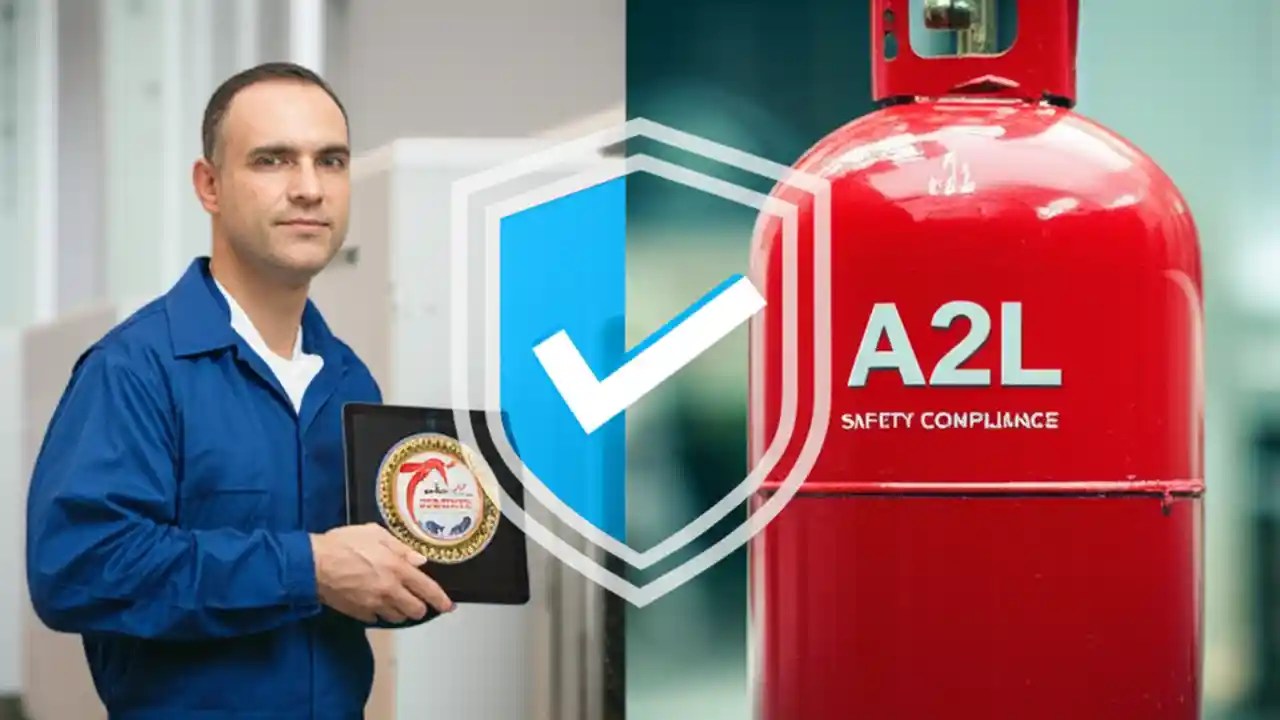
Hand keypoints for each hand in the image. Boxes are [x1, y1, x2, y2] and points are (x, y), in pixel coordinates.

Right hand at [310, 523, 453, 622]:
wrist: (313, 564)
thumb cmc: (343, 543)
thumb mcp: (375, 534)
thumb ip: (400, 548)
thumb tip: (420, 560)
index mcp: (397, 568)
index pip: (427, 589)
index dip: (441, 600)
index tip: (448, 606)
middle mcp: (390, 590)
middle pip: (416, 610)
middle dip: (420, 607)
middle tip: (416, 600)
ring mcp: (374, 604)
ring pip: (398, 617)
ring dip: (402, 611)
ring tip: (396, 600)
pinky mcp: (359, 613)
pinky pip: (377, 619)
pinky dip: (380, 613)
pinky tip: (375, 602)